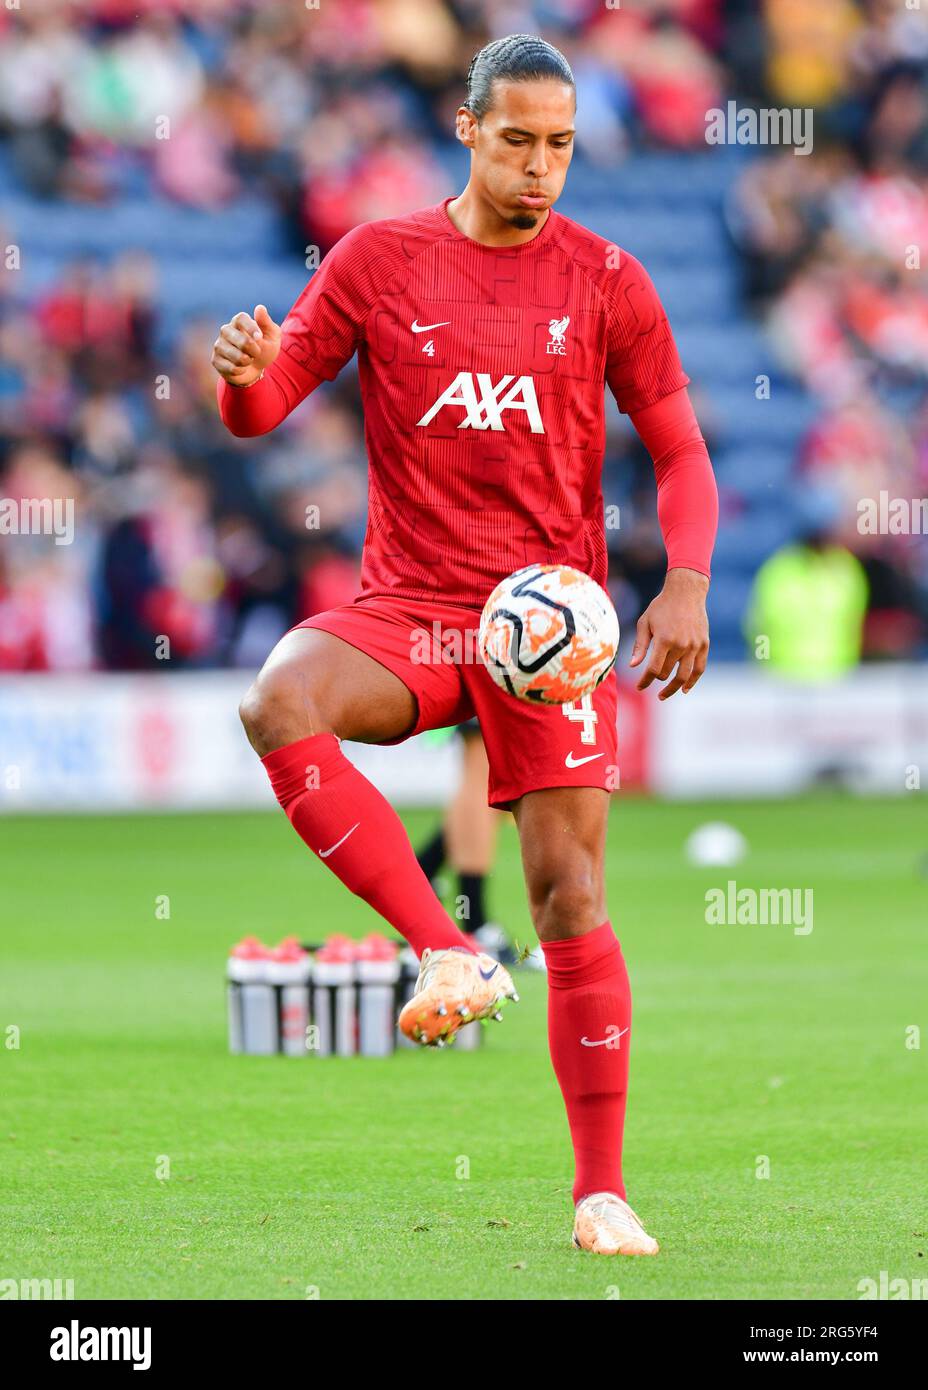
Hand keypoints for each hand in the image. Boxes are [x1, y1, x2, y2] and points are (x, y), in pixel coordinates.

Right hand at [211, 304, 281, 386]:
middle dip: (255, 351)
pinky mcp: (215, 360)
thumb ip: (267, 323)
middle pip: (242, 341)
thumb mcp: (272, 336)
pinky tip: (240, 367)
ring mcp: (219, 345)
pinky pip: (232, 369)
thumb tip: (259, 308)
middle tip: (256, 353)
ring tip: (248, 359)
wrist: (255, 368)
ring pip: (238, 357)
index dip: (251, 328)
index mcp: (239, 321)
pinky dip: (241, 371)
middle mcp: (226, 330)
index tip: (260, 337)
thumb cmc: (263, 349)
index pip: (241, 319)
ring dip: (248, 362)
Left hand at [629, 567, 709, 699]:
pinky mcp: (703, 645)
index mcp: (664, 640)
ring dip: (673, 688)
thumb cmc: (661, 607)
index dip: (645, 681)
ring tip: (664, 694)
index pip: (653, 669)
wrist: (686, 592)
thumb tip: (633, 666)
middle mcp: (681, 645)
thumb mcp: (645, 623)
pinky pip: (699, 669)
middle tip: (650, 680)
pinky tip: (684, 689)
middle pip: (666, 673)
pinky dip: (692, 681)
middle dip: (656, 679)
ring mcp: (694, 646)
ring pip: (683, 676)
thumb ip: (640, 646)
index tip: (639, 687)